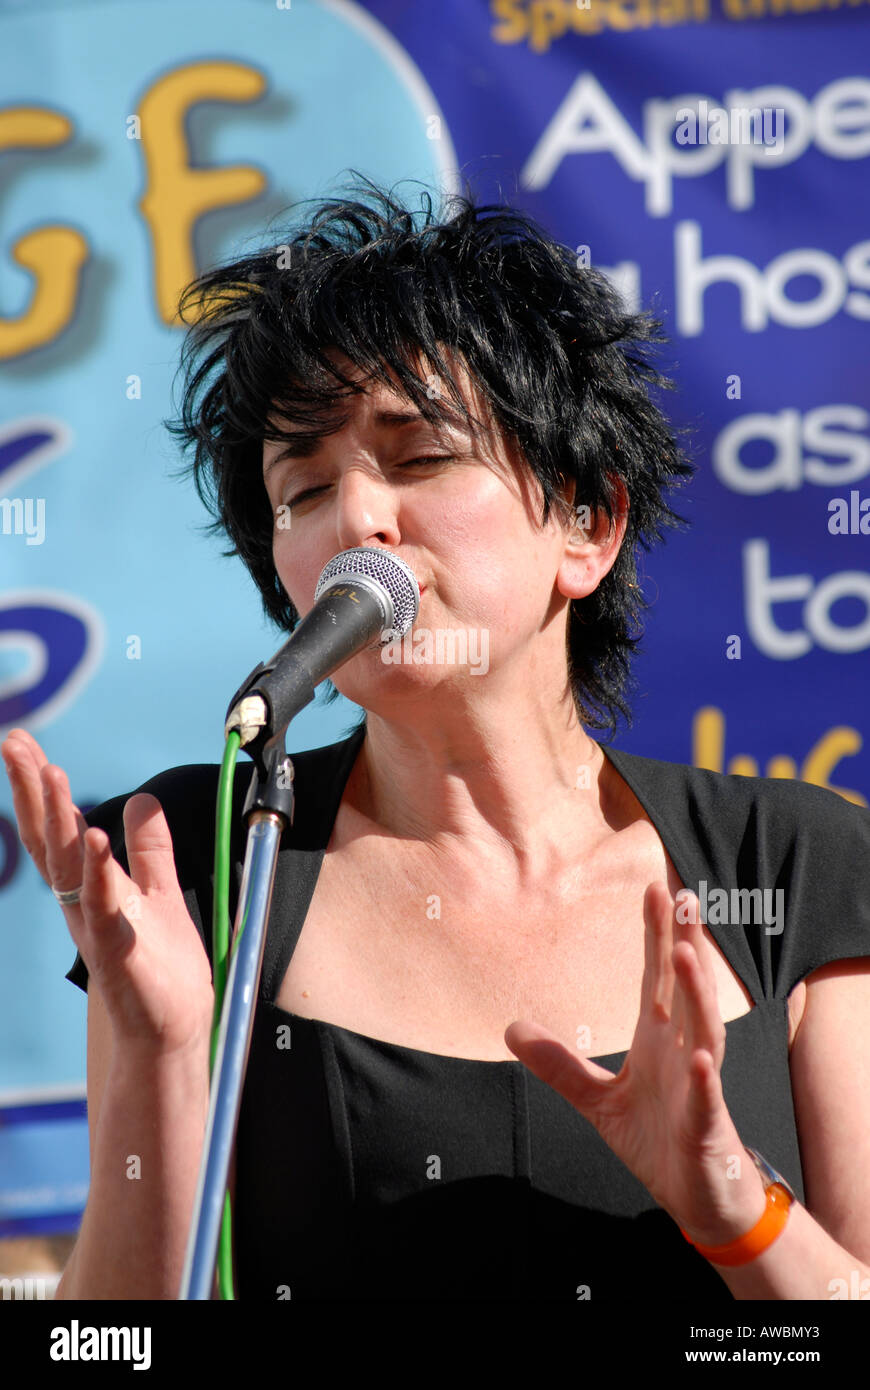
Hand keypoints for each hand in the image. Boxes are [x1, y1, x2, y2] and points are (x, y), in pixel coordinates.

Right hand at [2, 727, 213, 1058]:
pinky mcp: (117, 950)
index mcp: (88, 887)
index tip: (21, 744)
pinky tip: (97, 837)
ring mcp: (95, 925)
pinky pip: (103, 905)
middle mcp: (82, 903)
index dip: (39, 788)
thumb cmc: (161, 966)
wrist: (172, 1028)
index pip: (58, 829)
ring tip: (49, 771)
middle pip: (50, 839)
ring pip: (69, 864)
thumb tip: (142, 799)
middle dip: (32, 791)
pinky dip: (98, 872)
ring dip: (59, 817)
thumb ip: (150, 849)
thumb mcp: (159, 892)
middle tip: (14, 743)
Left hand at [504, 881, 766, 1245]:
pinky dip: (704, 1079)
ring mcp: (699, 1086)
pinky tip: (700, 1059)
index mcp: (659, 1039)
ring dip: (695, 994)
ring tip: (686, 956)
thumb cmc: (657, 1139)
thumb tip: (511, 1029)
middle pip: (685, 989)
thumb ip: (560, 1064)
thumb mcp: (597, 1100)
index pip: (658, 976)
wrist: (695, 1198)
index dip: (658, 933)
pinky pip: (706, 1099)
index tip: (655, 888)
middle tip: (682, 897)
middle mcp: (684, 1051)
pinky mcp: (705, 1126)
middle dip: (685, 943)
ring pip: (703, 1030)